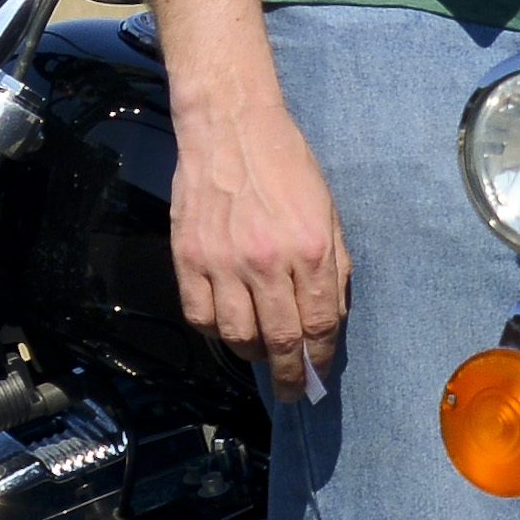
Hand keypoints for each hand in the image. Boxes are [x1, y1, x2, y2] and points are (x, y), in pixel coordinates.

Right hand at [170, 76, 351, 399]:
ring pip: (236, 335)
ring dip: (252, 354)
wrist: (230, 128)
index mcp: (310, 249)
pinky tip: (228, 328)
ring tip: (262, 354)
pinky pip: (199, 316)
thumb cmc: (286, 165)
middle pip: (279, 339)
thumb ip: (333, 267)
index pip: (320, 322)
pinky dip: (214, 332)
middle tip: (294, 391)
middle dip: (290, 373)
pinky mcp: (187, 257)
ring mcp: (222, 262)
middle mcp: (267, 261)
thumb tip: (329, 318)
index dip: (321, 356)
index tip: (320, 372)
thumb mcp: (328, 213)